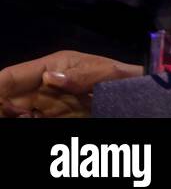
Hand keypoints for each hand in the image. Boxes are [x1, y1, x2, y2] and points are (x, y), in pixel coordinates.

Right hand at [0, 50, 142, 117]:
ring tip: (28, 117)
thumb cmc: (122, 76)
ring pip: (17, 111)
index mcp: (52, 66)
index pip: (13, 75)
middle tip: (19, 114)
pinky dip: (27, 122)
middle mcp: (44, 84)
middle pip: (9, 96)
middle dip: (4, 106)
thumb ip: (81, 75)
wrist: (138, 91)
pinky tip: (32, 121)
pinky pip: (31, 120)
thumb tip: (50, 77)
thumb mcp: (107, 72)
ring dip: (14, 115)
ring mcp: (47, 103)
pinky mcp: (54, 117)